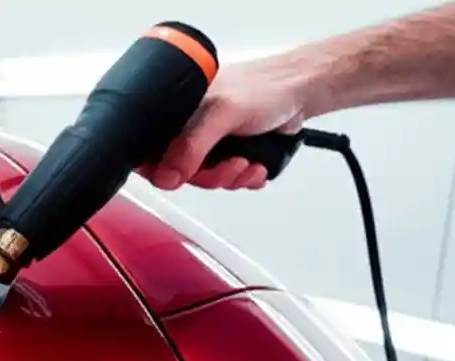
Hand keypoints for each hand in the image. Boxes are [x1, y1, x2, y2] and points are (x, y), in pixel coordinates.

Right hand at [140, 53, 322, 191]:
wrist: (303, 92)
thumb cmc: (266, 87)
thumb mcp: (222, 113)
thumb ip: (192, 145)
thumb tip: (167, 175)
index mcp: (177, 111)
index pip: (150, 149)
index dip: (161, 168)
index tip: (182, 173)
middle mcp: (190, 127)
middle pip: (179, 172)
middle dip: (209, 175)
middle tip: (228, 164)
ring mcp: (211, 143)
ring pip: (205, 179)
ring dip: (229, 177)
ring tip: (246, 161)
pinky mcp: (230, 154)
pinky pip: (227, 180)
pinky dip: (243, 178)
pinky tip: (255, 164)